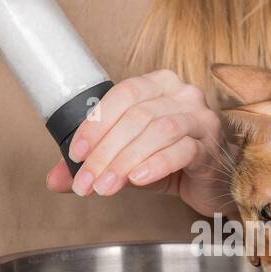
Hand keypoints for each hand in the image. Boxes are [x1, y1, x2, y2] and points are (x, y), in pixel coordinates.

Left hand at [46, 69, 228, 217]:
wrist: (214, 183)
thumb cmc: (172, 163)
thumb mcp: (128, 159)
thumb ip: (94, 163)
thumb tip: (55, 180)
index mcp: (159, 85)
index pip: (124, 94)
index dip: (96, 123)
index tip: (76, 153)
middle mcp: (183, 95)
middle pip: (137, 116)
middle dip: (106, 151)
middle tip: (87, 181)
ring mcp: (201, 119)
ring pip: (158, 131)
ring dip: (125, 161)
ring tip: (106, 186)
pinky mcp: (212, 146)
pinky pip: (182, 150)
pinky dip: (156, 164)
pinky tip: (138, 179)